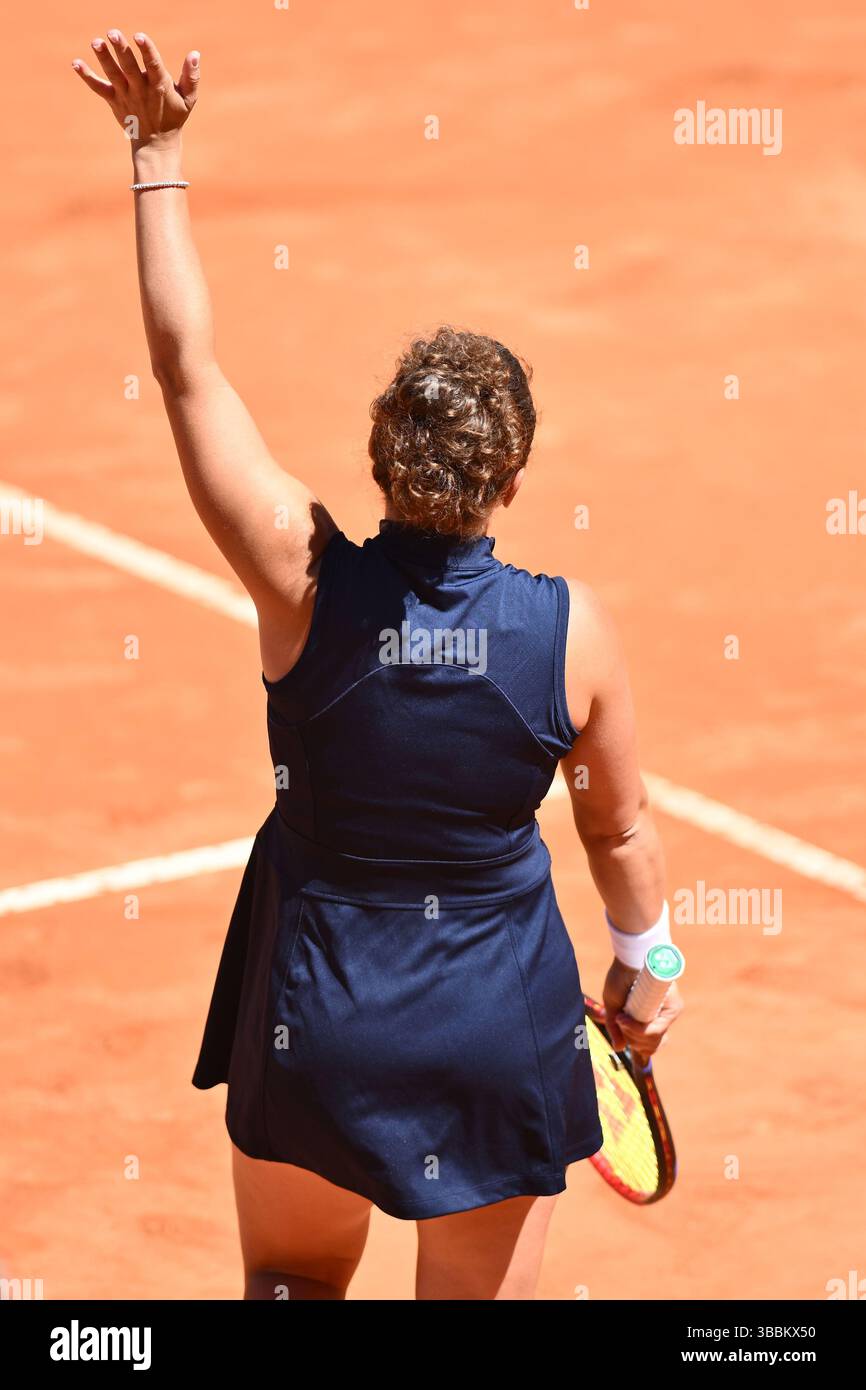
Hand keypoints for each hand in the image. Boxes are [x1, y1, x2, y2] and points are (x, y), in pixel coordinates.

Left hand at [71, 30, 198, 146]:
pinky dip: (87, 77)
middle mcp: (141, 90)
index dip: (146, 50)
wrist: (156, 144)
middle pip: (129, 68)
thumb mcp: (188, 99)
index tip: (139, 36)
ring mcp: (125, 96)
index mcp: (159, 87)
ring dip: (104, 58)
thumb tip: (195, 54)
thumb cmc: (174, 116)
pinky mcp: (114, 101)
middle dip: (121, 50)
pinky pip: (98, 88)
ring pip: (113, 75)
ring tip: (96, 42)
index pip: (153, 65)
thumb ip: (191, 77)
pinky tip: (75, 63)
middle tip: (112, 32)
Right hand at [602, 956, 682, 1061]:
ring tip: (622, 1016)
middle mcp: (660, 1019)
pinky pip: (656, 1030)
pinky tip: (626, 1018)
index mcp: (648, 1019)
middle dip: (633, 1041)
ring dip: (633, 1034)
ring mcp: (667, 1014)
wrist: (629, 959)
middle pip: (651, 1048)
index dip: (639, 1049)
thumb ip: (615, 1028)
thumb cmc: (620, 978)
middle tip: (621, 1022)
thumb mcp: (612, 1006)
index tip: (629, 1041)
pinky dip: (639, 1029)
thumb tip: (618, 1048)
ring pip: (654, 1041)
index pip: (650, 1046)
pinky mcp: (673, 1008)